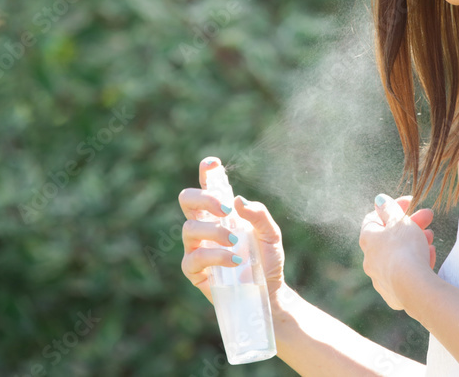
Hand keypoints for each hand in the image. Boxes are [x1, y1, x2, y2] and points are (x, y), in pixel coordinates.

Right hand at [178, 157, 288, 305]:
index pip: (208, 186)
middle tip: (225, 209)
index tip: (212, 164)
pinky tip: (235, 260)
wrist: (269, 294)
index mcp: (222, 213)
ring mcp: (196, 247)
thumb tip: (237, 200)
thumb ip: (259, 215)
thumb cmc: (267, 261)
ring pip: (189, 228)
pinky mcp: (194, 271)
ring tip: (235, 241)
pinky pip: (194, 258)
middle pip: (187, 200)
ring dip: (214, 231)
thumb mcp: (271, 235)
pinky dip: (215, 256)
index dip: (206, 172)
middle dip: (203, 198)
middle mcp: (205, 225)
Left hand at [359, 194, 435, 310]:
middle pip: (389, 236)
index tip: (411, 204)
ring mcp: (380, 277)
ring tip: (431, 238)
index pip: (375, 217)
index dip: (394, 207)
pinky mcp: (392, 293)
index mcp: (368, 238)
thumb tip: (379, 200)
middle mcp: (369, 258)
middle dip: (410, 225)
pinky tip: (428, 257)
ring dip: (415, 242)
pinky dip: (415, 262)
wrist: (412, 287)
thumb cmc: (405, 248)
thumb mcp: (399, 220)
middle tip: (428, 217)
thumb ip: (390, 208)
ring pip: (398, 254)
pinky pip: (404, 272)